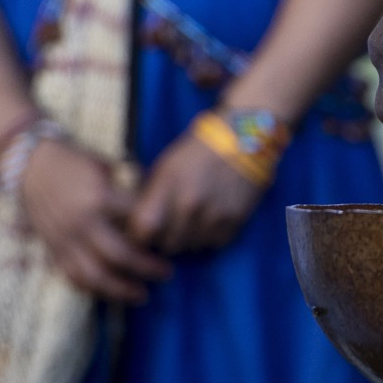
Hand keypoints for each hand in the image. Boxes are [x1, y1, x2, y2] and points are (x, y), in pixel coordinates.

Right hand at [16, 138, 173, 302]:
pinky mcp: (52, 249)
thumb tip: (158, 198)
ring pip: (94, 274)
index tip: (173, 238)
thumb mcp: (107, 164)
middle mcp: (82, 222)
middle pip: (120, 255)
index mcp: (99, 197)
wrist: (30, 165)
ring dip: (120, 289)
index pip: (138, 221)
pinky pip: (72, 276)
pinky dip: (92, 288)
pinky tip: (110, 293)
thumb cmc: (75, 161)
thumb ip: (131, 183)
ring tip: (141, 295)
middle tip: (167, 272)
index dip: (158, 231)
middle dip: (146, 267)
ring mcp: (65, 239)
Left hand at [127, 129, 264, 255]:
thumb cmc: (199, 150)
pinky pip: (215, 242)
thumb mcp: (167, 166)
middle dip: (166, 238)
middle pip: (168, 244)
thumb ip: (152, 196)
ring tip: (193, 219)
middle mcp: (190, 204)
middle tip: (171, 226)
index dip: (140, 235)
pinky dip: (211, 235)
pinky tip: (211, 217)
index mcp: (168, 186)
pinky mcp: (236, 219)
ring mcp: (214, 214)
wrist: (245, 136)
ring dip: (190, 238)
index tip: (143, 232)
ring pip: (192, 246)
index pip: (143, 230)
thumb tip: (137, 223)